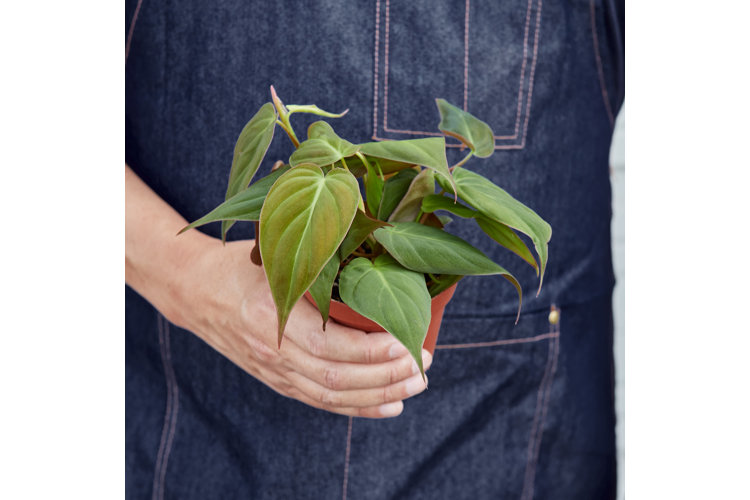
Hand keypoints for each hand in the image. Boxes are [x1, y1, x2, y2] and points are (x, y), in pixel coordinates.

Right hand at [169, 239, 430, 417]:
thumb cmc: (240, 265)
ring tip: (416, 385)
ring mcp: (275, 372)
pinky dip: (358, 408)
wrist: (195, 291)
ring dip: (380, 395)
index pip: (331, 348)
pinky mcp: (278, 380)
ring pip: (333, 397)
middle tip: (424, 365)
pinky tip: (389, 406)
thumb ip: (315, 255)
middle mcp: (273, 352)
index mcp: (271, 317)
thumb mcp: (274, 252)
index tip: (407, 342)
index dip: (372, 351)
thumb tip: (372, 235)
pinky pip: (322, 402)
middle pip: (338, 379)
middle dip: (387, 376)